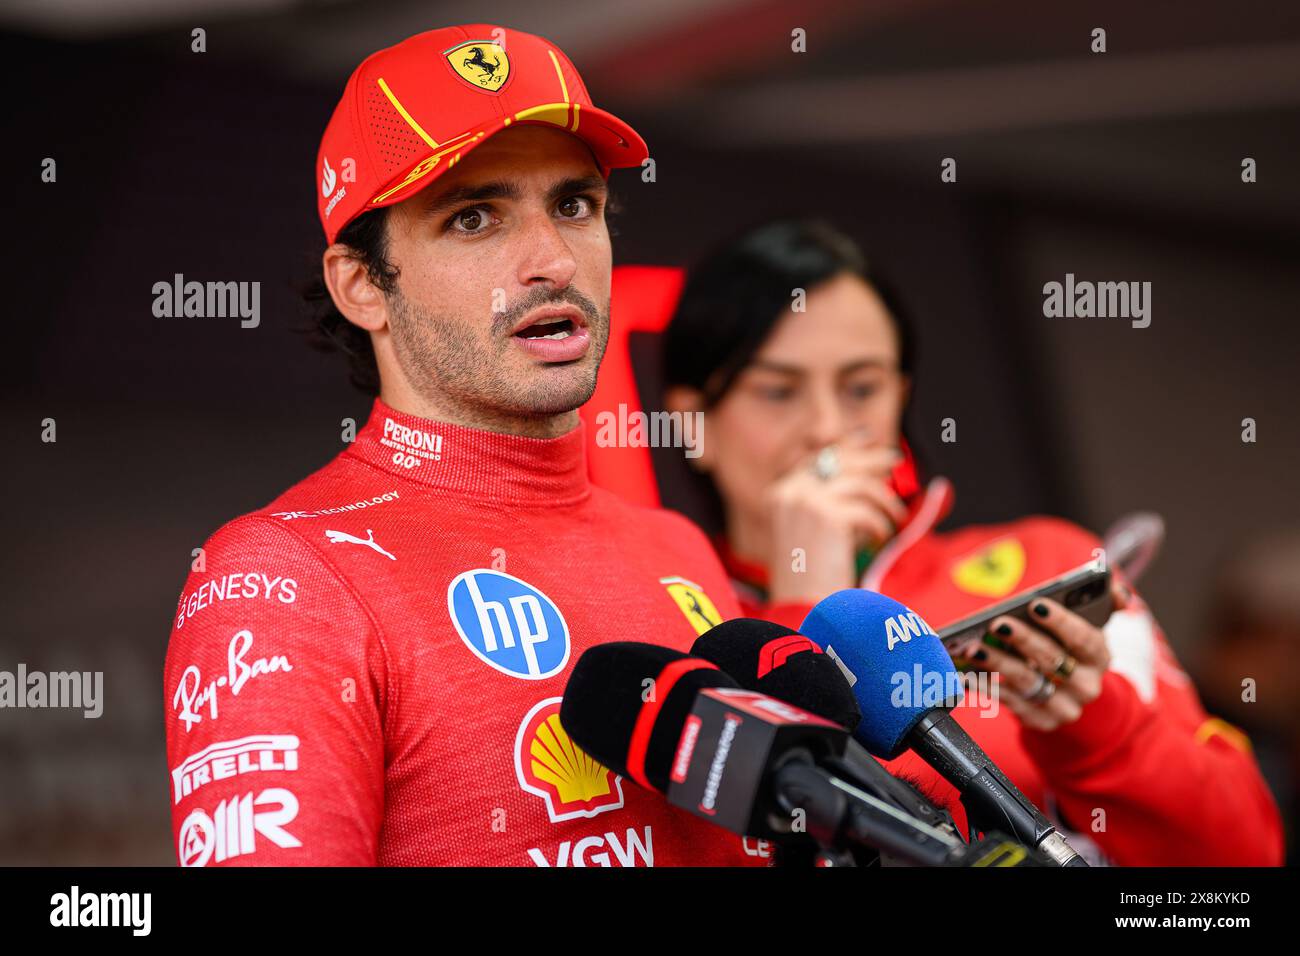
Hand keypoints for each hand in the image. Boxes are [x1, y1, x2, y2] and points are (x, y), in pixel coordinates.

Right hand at [765, 434, 907, 604]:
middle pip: (840, 460)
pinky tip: (879, 539)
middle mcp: (790, 492)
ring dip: (884, 500)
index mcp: (780, 493)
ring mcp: (808, 502)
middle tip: (893, 461)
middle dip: (871, 458)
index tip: (867, 440)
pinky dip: (880, 525)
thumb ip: (826, 500)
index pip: (818, 458)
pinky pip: (868, 511)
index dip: (846, 447)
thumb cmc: (807, 578)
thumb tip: (862, 473)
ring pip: (860, 484)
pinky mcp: (830, 517)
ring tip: (894, 516)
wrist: (801, 608)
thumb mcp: (809, 530)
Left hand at [960, 579, 1128, 730]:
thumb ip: (1104, 603)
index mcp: (1100, 656)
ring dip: (996, 663)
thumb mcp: (1088, 626)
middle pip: (1051, 660)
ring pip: (1026, 682)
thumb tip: (1118, 592)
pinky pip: (1009, 703)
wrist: (1069, 693)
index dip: (1060, 621)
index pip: (1083, 638)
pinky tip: (967, 674)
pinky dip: (987, 686)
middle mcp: (1086, 686)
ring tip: (972, 647)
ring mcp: (1064, 707)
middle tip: (996, 624)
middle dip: (1022, 639)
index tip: (1034, 603)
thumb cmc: (1070, 648)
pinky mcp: (1041, 721)